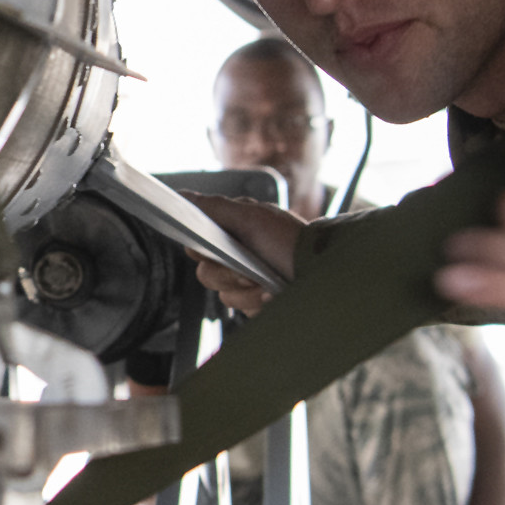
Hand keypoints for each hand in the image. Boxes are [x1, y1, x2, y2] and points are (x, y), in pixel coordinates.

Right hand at [186, 194, 303, 316]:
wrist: (323, 276)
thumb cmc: (291, 241)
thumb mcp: (252, 219)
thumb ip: (214, 208)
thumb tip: (182, 195)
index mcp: (234, 232)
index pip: (198, 244)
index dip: (202, 250)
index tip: (215, 250)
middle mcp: (237, 256)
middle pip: (206, 273)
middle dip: (228, 275)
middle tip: (249, 271)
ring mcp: (247, 281)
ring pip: (223, 294)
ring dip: (246, 291)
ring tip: (267, 284)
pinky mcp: (256, 303)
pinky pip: (241, 309)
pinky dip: (257, 303)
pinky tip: (272, 296)